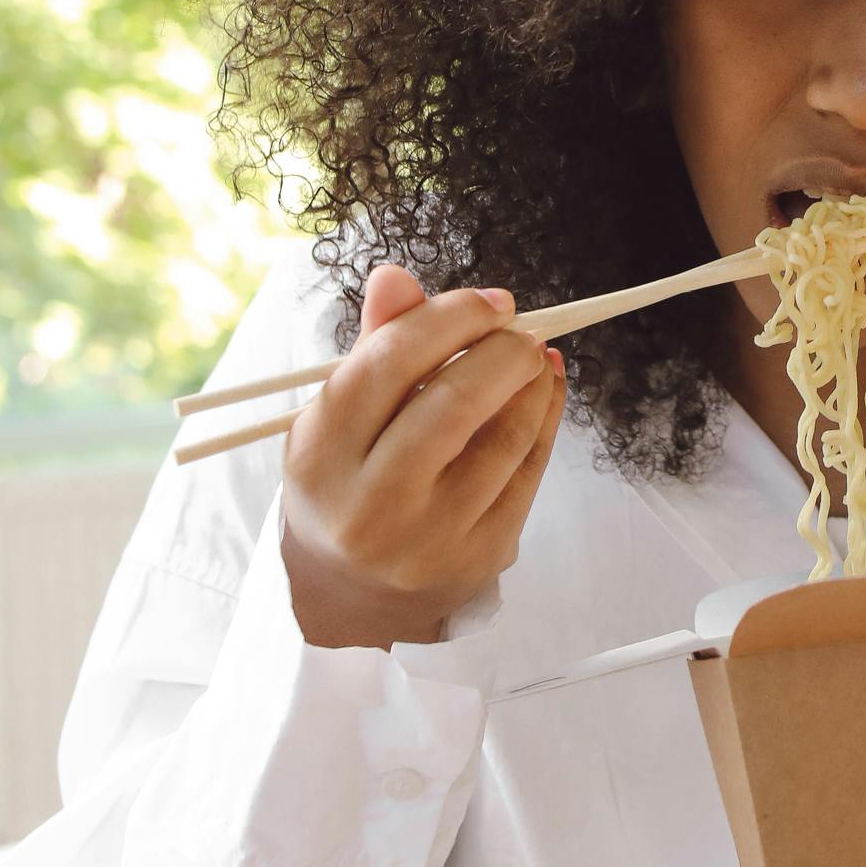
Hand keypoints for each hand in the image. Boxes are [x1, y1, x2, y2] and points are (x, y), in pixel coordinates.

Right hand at [280, 261, 564, 647]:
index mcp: (320, 454)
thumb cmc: (347, 480)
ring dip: (531, 383)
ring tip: (534, 357)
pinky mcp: (478, 556)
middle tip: (519, 330)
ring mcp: (429, 538)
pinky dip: (545, 420)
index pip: (389, 363)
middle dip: (500, 351)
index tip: (491, 301)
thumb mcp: (338, 417)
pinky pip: (527, 472)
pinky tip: (545, 391)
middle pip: (453, 403)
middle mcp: (370, 503)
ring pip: (503, 438)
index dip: (449, 318)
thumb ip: (373, 345)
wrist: (355, 591)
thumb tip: (396, 276)